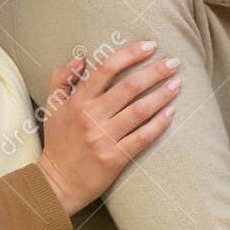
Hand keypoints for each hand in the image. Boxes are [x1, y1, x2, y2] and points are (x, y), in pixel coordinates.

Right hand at [37, 40, 181, 215]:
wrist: (56, 183)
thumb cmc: (58, 142)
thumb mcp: (52, 108)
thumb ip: (61, 79)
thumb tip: (81, 57)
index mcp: (77, 101)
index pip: (106, 69)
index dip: (130, 54)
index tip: (150, 45)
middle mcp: (91, 116)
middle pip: (129, 87)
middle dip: (155, 71)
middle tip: (173, 62)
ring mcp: (104, 137)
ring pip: (140, 110)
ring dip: (162, 95)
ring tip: (177, 83)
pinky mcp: (115, 158)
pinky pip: (143, 137)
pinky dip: (159, 123)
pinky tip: (172, 112)